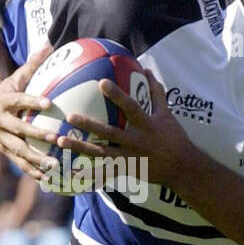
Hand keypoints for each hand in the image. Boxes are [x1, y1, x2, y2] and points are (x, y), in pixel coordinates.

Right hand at [0, 43, 59, 179]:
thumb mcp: (19, 75)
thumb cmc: (10, 88)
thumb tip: (51, 41)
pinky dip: (33, 171)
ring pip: (18, 150)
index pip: (18, 100)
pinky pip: (19, 163)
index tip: (49, 103)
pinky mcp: (6, 150)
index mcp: (4, 100)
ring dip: (35, 158)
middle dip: (35, 134)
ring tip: (54, 165)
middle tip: (55, 136)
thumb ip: (35, 63)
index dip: (32, 101)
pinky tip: (50, 180)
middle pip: (17, 129)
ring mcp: (1, 137)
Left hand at [60, 71, 192, 185]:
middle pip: (110, 132)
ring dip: (80, 148)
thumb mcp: (167, 114)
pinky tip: (72, 173)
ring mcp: (131, 156)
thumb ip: (155, 93)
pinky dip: (90, 174)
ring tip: (60, 142)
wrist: (183, 168)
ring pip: (102, 153)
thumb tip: (147, 70)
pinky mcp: (128, 168)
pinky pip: (106, 172)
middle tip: (69, 116)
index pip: (131, 107)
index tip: (102, 82)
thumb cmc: (175, 138)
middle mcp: (137, 141)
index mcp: (147, 125)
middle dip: (90, 125)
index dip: (117, 95)